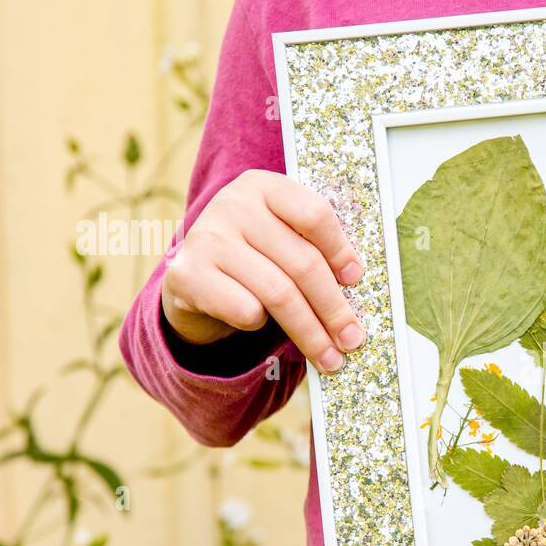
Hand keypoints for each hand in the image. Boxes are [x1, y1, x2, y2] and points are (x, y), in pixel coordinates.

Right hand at [161, 170, 365, 372]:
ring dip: (310, 332)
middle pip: (302, 263)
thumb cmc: (254, 258)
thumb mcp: (282, 238)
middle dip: (333, 309)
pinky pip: (245, 309)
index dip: (340, 250)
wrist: (193, 277)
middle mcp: (233, 204)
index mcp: (264, 186)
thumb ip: (314, 249)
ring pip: (279, 293)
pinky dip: (261, 325)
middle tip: (352, 340)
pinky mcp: (188, 274)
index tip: (356, 280)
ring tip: (331, 358)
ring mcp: (207, 238)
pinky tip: (261, 324)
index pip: (314, 214)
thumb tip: (357, 289)